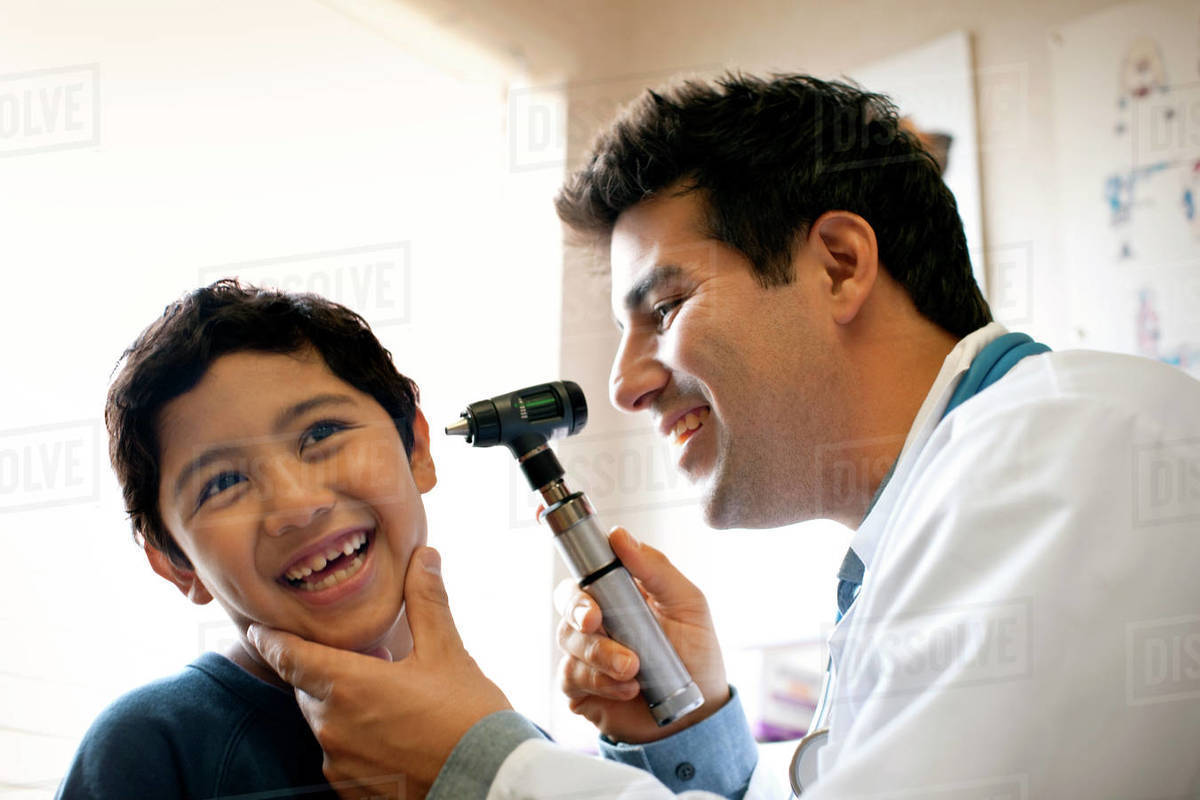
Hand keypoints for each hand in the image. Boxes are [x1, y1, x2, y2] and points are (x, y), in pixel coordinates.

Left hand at [249, 547, 510, 798]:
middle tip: (367, 662)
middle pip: (309, 688)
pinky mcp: (351, 792)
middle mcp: (332, 727)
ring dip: (343, 707)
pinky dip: (356, 741)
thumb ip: (427, 601)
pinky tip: (393, 736)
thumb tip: (424, 555)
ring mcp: (339, 764)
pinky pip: (340, 757)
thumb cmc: (468, 718)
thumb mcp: (448, 652)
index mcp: (348, 685)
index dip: (271, 640)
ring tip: (390, 701)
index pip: (289, 656)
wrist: (488, 783)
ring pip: (324, 723)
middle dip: (328, 672)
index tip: (258, 629)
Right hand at [554, 527, 728, 743]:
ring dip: (600, 654)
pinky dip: (600, 682)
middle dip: (578, 609)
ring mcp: (585, 653)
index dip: (571, 553)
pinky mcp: (580, 687)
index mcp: (619, 591)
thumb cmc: (695, 654)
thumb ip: (656, 568)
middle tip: (597, 621)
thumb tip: (619, 535)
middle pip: (566, 600)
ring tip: (634, 669)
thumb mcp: (688, 605)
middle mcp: (597, 618)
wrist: (698, 714)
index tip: (573, 560)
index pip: (585, 568)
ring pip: (568, 640)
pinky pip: (571, 676)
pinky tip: (628, 688)